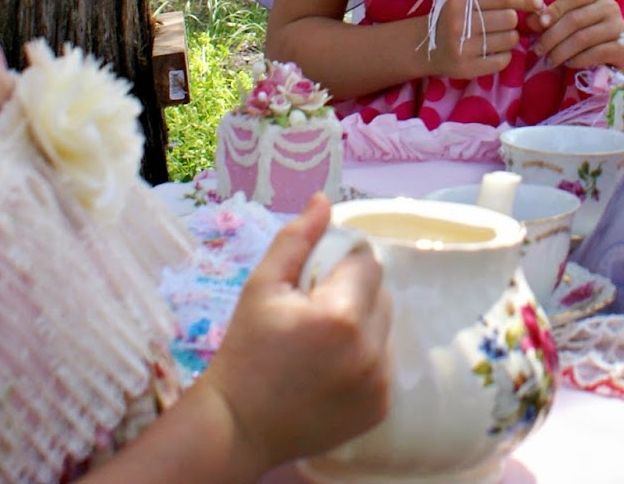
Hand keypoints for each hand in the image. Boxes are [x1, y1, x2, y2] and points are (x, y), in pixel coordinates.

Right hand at [199, 195, 392, 473]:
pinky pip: (384, 361)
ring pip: (385, 327)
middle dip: (353, 293)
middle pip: (380, 294)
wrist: (239, 424)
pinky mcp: (380, 406)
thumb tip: (323, 198)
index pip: (366, 262)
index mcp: (341, 315)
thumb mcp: (262, 286)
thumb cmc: (246, 350)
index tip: (313, 283)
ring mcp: (379, 383)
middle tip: (314, 311)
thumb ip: (297, 239)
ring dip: (362, 324)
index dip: (340, 265)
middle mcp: (370, 350)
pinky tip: (331, 366)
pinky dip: (364, 357)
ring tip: (323, 341)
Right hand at [426, 0, 543, 79]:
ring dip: (510, 38)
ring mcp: (463, 47)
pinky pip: (503, 60)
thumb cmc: (453, 18)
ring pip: (510, 40)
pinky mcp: (467, 68)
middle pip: (509, 19)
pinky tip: (492, 51)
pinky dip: (504, 55)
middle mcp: (459, 23)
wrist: (424, 47)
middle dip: (512, 21)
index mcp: (460, 1)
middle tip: (502, 23)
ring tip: (496, 37)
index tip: (537, 3)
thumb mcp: (471, 1)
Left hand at [527, 0, 623, 69]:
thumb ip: (548, 16)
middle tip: (538, 50)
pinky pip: (597, 53)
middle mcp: (610, 6)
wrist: (613, 51)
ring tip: (549, 60)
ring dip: (561, 51)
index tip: (539, 25)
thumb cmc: (586, 30)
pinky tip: (568, 63)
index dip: (554, 9)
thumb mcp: (568, 18)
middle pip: (575, 19)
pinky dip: (579, 60)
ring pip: (583, 38)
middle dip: (552, 37)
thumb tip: (531, 20)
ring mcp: (619, 27)